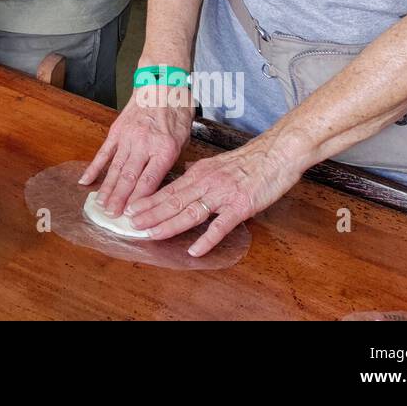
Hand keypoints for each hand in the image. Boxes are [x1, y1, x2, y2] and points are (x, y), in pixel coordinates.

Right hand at [79, 82, 194, 219]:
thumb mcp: (184, 137)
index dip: (140, 201)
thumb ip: (172, 161)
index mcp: (164, 148)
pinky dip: (94, 167)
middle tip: (112, 217)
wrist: (161, 83)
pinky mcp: (116, 131)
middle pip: (129, 178)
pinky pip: (104, 153)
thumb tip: (161, 184)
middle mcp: (144, 144)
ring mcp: (127, 137)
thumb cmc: (177, 110)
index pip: (149, 181)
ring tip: (100, 206)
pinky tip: (86, 181)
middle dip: (120, 200)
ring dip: (107, 189)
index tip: (133, 217)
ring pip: (115, 168)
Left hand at [117, 129, 308, 256]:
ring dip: (169, 225)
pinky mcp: (240, 207)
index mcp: (199, 174)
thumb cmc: (248, 161)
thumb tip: (183, 175)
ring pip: (190, 212)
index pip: (168, 190)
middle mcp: (206, 184)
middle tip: (131, 224)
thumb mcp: (216, 163)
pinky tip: (194, 250)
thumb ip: (198, 172)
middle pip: (173, 201)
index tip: (131, 210)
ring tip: (151, 234)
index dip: (148, 201)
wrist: (276, 154)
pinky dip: (207, 239)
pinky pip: (221, 226)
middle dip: (150, 214)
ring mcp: (222, 196)